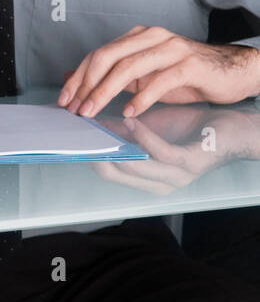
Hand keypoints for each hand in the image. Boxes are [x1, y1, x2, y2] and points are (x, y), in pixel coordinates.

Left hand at [56, 25, 259, 118]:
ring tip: (92, 111)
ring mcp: (170, 48)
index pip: (97, 54)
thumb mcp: (143, 76)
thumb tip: (72, 80)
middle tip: (75, 108)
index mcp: (136, 37)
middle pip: (107, 57)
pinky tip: (130, 111)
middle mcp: (151, 37)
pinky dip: (141, 97)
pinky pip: (160, 80)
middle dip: (86, 85)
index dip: (78, 77)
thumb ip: (112, 76)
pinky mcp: (189, 64)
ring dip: (105, 92)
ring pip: (128, 67)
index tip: (64, 99)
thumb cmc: (185, 75)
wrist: (231, 72)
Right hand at [90, 110, 239, 194]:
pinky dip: (143, 137)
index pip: (107, 172)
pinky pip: (161, 154)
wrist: (233, 127)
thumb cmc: (191, 127)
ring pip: (135, 167)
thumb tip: (86, 118)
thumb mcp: (147, 126)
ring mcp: (176, 177)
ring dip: (116, 144)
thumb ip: (119, 128)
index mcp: (147, 178)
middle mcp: (159, 184)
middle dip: (93, 151)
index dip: (86, 155)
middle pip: (114, 173)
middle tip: (77, 130)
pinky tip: (132, 121)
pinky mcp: (191, 164)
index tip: (69, 136)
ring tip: (101, 122)